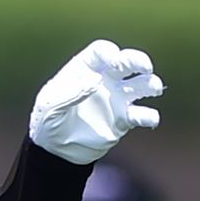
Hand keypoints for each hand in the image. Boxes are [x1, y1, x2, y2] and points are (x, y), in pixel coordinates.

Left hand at [29, 40, 162, 164]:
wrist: (56, 149)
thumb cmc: (48, 120)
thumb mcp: (50, 105)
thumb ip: (71, 92)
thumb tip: (96, 79)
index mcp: (83, 70)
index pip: (101, 51)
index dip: (110, 52)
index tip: (113, 60)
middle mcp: (104, 80)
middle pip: (127, 61)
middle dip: (138, 60)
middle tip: (145, 67)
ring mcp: (116, 99)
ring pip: (142, 84)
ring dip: (151, 84)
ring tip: (152, 88)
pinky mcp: (124, 120)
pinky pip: (143, 114)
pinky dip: (149, 115)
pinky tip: (147, 117)